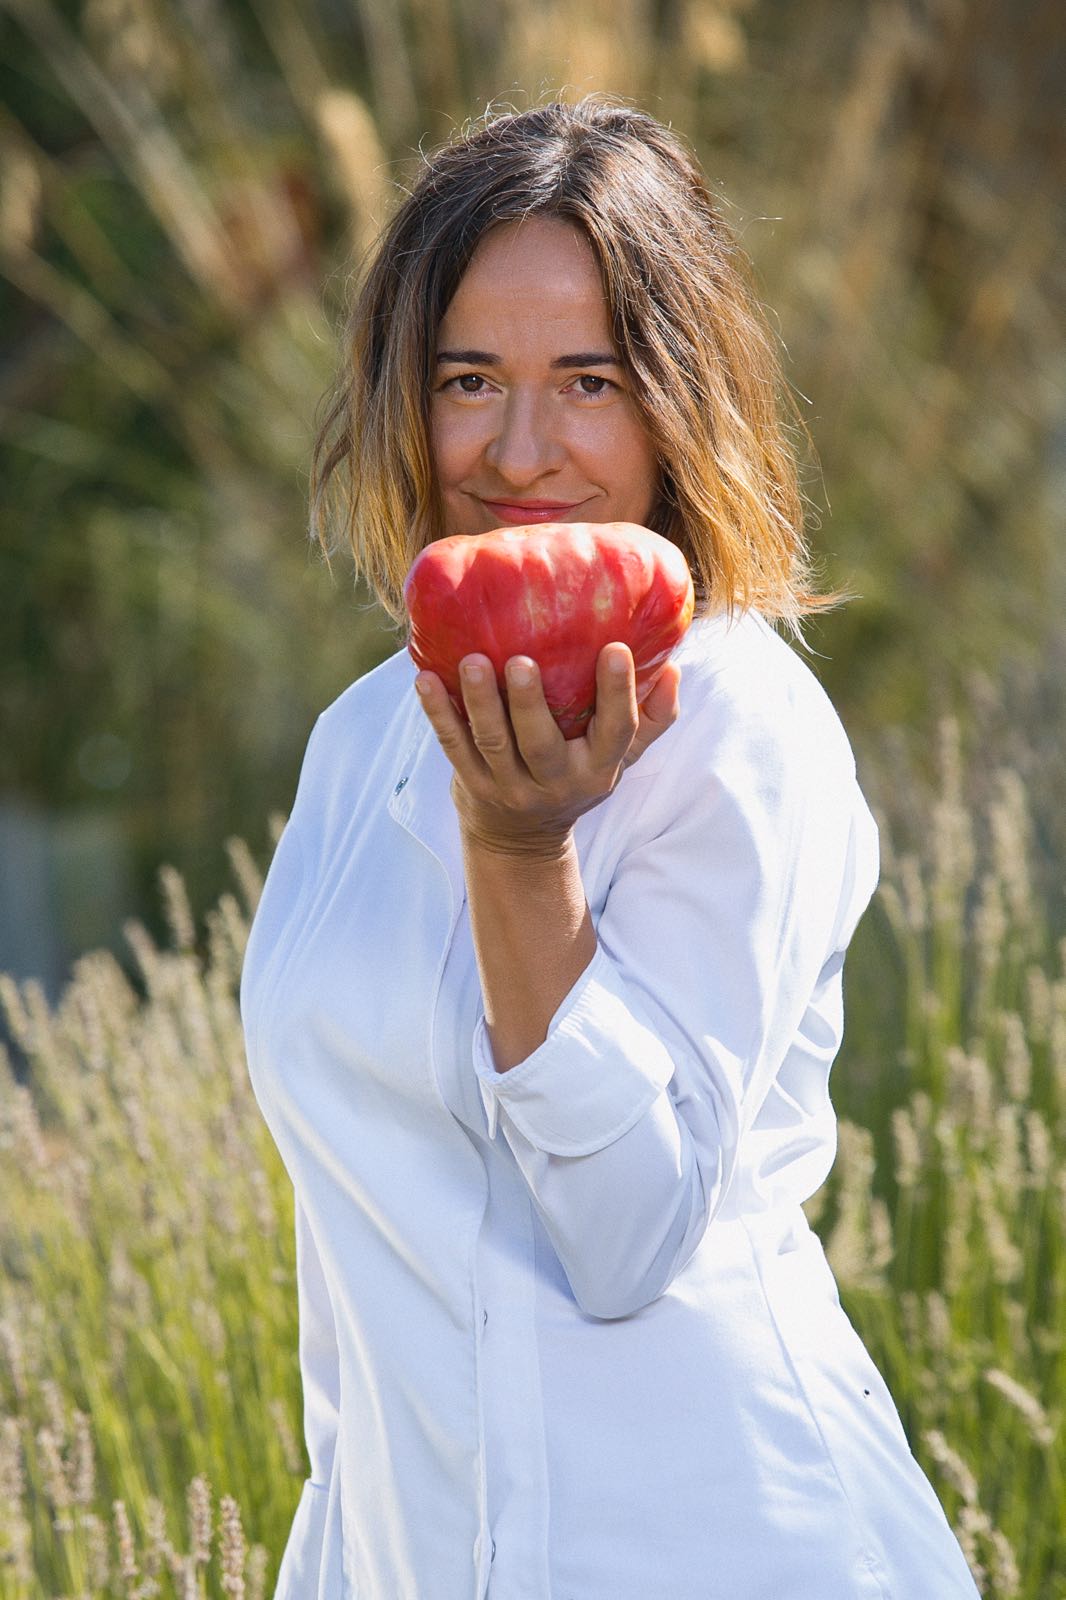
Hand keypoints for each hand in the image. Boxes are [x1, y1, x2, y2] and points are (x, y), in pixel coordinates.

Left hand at [413, 643, 680, 856]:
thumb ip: (651, 718)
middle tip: (520, 661)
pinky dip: (438, 714)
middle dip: (529, 703)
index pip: (617, 731)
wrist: (520, 841)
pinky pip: (453, 746)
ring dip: (479, 703)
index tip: (615, 648)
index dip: (619, 693)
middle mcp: (555, 781)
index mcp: (598, 768)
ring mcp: (509, 786)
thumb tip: (674, 670)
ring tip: (471, 662)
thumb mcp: (620, 758)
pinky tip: (426, 679)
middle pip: (541, 744)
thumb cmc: (576, 776)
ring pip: (493, 744)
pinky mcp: (471, 782)